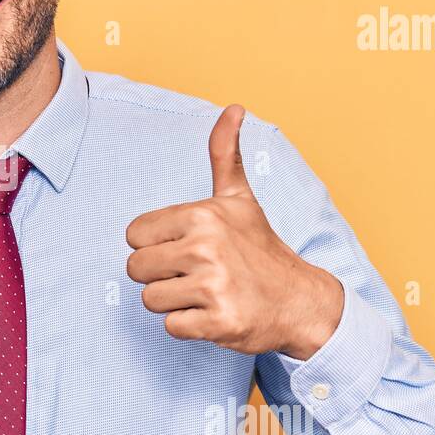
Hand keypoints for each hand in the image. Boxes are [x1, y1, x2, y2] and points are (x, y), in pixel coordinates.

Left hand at [125, 104, 343, 359]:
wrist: (301, 301)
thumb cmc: (260, 249)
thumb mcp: (240, 198)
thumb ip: (224, 153)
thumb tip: (233, 107)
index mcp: (202, 215)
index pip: (133, 235)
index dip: (153, 245)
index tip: (184, 248)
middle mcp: (206, 248)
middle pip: (136, 269)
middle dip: (160, 276)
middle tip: (195, 274)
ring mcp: (213, 286)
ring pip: (150, 300)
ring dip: (173, 302)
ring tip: (204, 293)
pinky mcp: (219, 322)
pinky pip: (171, 327)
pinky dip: (188, 326)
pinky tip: (213, 313)